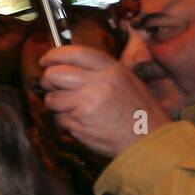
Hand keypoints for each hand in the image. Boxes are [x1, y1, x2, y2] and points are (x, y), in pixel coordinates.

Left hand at [39, 44, 171, 157]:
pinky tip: (81, 122)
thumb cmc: (139, 110)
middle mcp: (98, 84)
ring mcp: (87, 104)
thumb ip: (98, 70)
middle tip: (52, 86)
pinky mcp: (79, 124)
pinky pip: (59, 119)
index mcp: (111, 69)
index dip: (54, 55)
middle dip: (48, 81)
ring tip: (72, 108)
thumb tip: (65, 64)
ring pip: (52, 99)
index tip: (45, 60)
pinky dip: (64, 121)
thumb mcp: (126, 79)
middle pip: (55, 75)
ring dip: (56, 104)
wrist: (148, 141)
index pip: (75, 53)